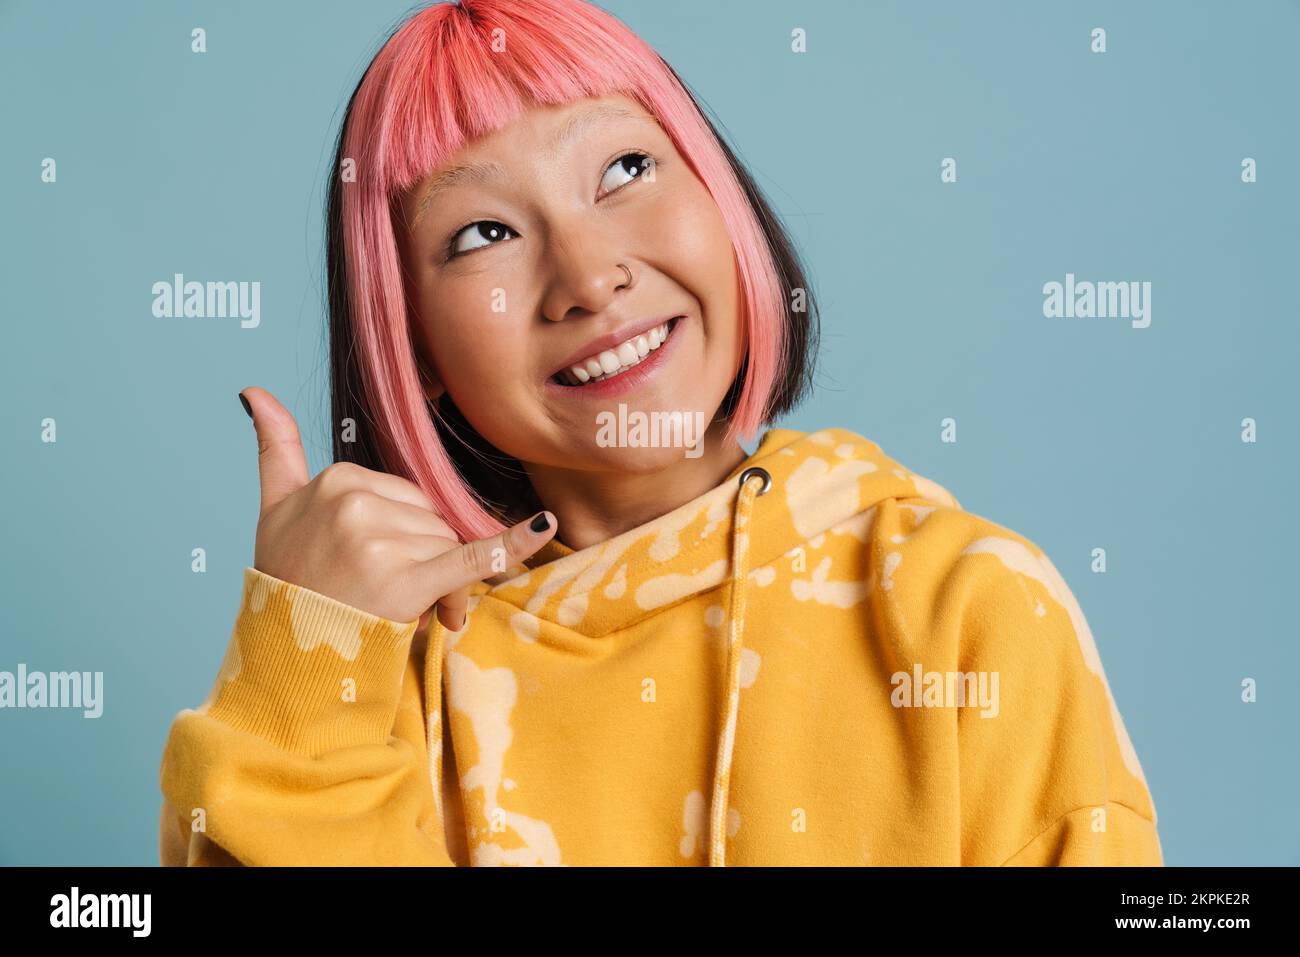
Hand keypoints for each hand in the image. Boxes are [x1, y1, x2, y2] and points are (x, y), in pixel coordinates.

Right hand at [239, 387, 555, 629]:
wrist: (289, 653)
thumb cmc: (289, 581)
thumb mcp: (273, 508)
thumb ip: (275, 447)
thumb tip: (254, 389)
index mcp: (336, 479)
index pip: (407, 496)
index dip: (404, 535)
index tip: (377, 567)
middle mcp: (356, 504)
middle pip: (431, 520)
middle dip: (424, 561)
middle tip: (388, 596)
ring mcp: (380, 541)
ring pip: (447, 547)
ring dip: (438, 586)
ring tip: (397, 610)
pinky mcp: (408, 580)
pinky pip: (473, 557)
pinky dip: (511, 544)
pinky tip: (543, 526)